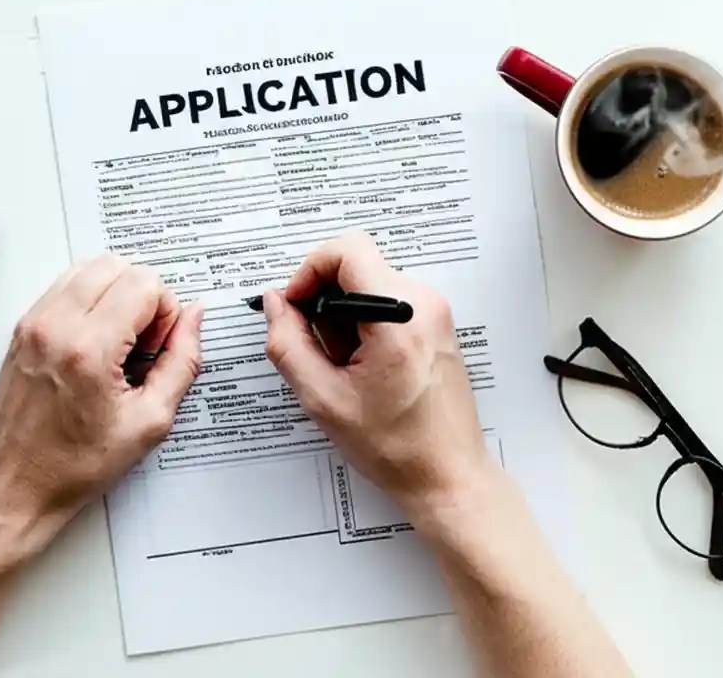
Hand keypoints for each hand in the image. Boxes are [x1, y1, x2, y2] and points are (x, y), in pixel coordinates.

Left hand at [0, 255, 203, 530]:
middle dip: (142, 297)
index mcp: (88, 350)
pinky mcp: (22, 328)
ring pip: (90, 267)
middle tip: (141, 343)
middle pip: (117, 266)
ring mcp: (34, 324)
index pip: (144, 284)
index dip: (165, 312)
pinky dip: (89, 301)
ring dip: (115, 294)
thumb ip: (181, 363)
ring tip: (117, 342)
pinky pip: (65, 286)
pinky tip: (95, 342)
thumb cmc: (74, 464)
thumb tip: (193, 320)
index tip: (158, 347)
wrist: (17, 484)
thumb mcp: (149, 421)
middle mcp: (55, 327)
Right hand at [261, 232, 492, 512]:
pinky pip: (387, 303)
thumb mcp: (324, 399)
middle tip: (321, 351)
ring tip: (347, 368)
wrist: (447, 474)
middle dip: (325, 303)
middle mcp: (424, 304)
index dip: (309, 271)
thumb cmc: (397, 446)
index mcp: (399, 316)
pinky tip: (364, 368)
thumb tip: (275, 305)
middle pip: (355, 267)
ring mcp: (434, 312)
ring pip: (368, 286)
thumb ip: (289, 345)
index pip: (347, 249)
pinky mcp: (436, 324)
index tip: (295, 305)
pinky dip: (364, 326)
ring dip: (344, 319)